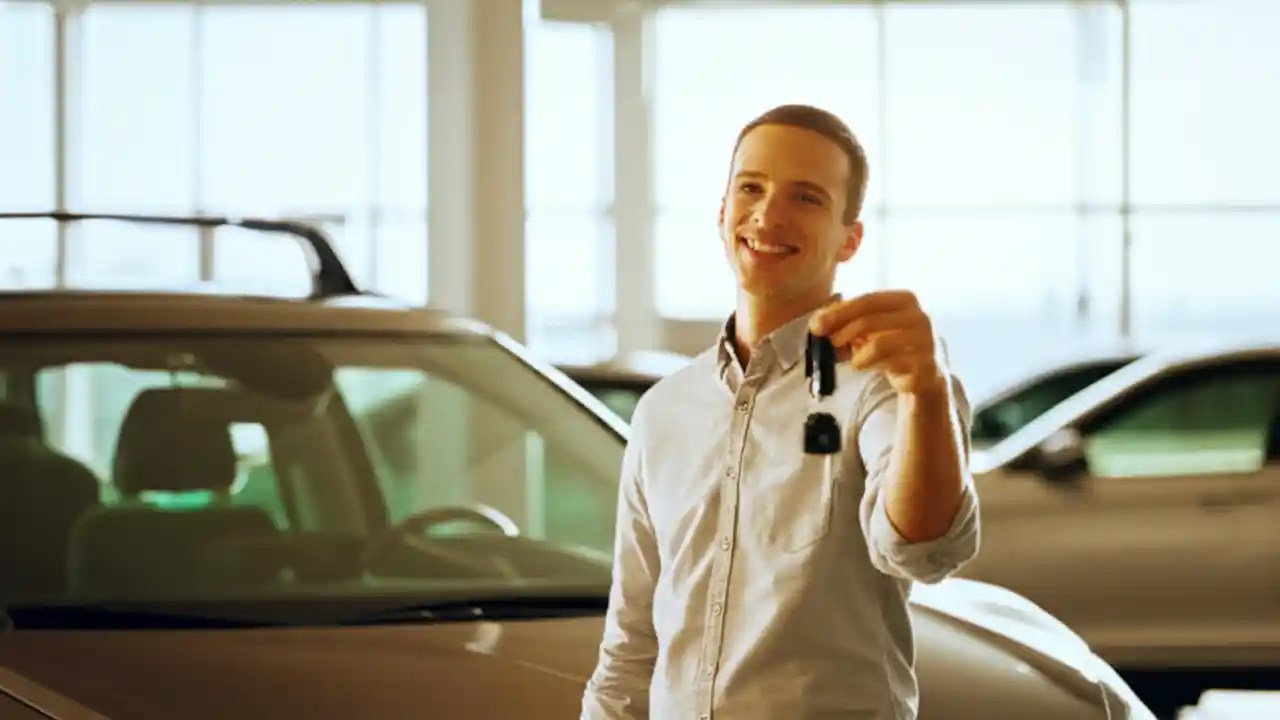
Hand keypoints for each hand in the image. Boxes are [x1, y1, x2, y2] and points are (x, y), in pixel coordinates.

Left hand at [809, 290, 948, 396]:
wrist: (921, 373)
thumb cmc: (890, 343)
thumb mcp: (868, 328)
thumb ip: (844, 320)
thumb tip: (817, 323)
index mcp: (905, 300)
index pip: (868, 300)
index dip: (840, 313)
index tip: (817, 325)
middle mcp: (919, 318)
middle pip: (871, 320)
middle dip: (844, 332)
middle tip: (831, 344)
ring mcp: (926, 342)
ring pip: (881, 345)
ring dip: (859, 355)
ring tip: (856, 362)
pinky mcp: (926, 367)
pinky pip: (894, 367)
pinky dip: (877, 369)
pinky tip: (873, 370)